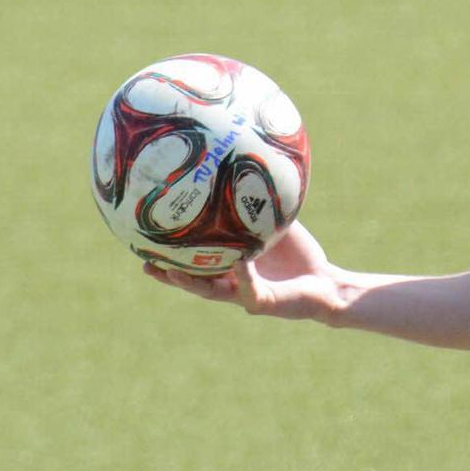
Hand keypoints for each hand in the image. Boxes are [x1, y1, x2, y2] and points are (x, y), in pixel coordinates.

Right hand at [142, 222, 341, 321]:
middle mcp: (230, 283)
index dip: (169, 255)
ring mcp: (243, 295)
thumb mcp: (273, 224)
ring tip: (171, 270)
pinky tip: (238, 260)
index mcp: (228, 267)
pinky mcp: (262, 302)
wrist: (324, 281)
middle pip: (191, 281)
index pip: (192, 262)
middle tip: (144, 262)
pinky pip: (249, 288)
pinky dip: (243, 274)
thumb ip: (258, 204)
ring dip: (189, 282)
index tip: (146, 242)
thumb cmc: (297, 253)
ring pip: (210, 292)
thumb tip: (248, 167)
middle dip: (167, 274)